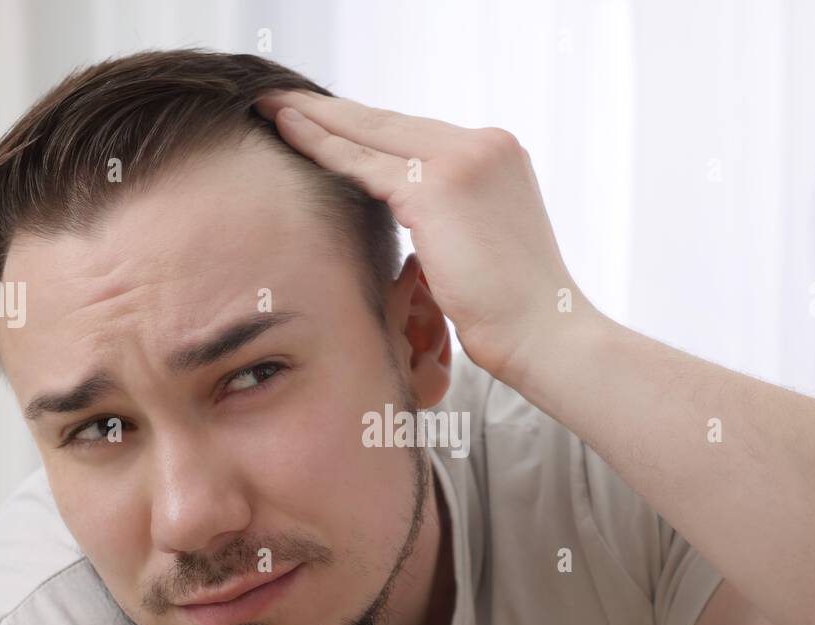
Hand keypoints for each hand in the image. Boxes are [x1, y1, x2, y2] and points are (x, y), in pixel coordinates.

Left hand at [254, 89, 588, 380]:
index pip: (415, 133)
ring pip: (371, 134)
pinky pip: (364, 163)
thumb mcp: (481, 241)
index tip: (322, 118)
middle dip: (331, 111)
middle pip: (389, 123)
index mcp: (497, 153)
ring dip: (316, 119)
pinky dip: (322, 147)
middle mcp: (485, 144)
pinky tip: (288, 132)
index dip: (363, 126)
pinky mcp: (438, 188)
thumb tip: (407, 213)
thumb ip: (448, 213)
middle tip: (282, 99)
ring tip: (272, 108)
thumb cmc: (511, 309)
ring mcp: (463, 161)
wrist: (543, 334)